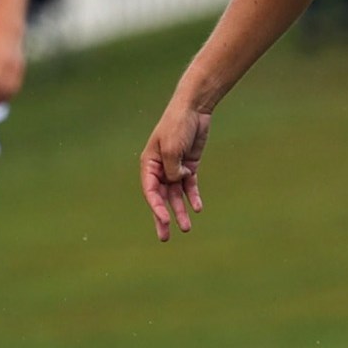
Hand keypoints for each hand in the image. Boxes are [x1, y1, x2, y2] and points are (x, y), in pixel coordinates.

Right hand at [141, 105, 210, 242]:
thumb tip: (177, 182)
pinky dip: (194, 197)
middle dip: (163, 218)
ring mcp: (175, 169)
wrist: (194, 109)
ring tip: (187, 228)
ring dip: (181, 211)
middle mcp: (160, 169)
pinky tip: (198, 208)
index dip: (157, 207)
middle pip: (161, 198)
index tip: (165, 219)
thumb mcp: (171, 147)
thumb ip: (172, 168)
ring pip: (177, 195)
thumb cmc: (177, 125)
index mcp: (149, 164)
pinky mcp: (190, 166)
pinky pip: (190, 186)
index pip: (151, 191)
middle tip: (164, 238)